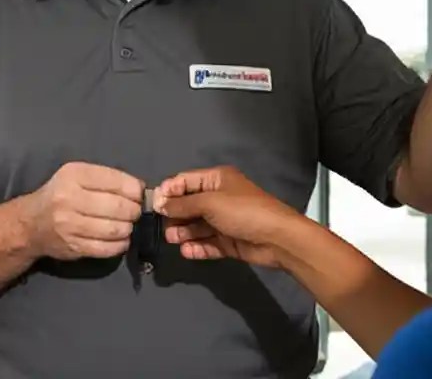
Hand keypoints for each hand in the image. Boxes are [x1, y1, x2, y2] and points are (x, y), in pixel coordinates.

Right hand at [28, 162, 143, 260]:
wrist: (31, 224)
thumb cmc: (60, 195)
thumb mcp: (77, 176)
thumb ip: (106, 179)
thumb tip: (140, 190)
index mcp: (73, 175)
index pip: (115, 181)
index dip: (134, 189)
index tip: (139, 194)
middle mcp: (69, 199)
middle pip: (117, 207)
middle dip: (134, 210)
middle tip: (135, 212)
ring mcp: (70, 225)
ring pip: (114, 229)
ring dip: (128, 228)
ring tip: (127, 224)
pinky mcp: (73, 246)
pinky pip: (107, 248)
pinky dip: (120, 244)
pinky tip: (120, 239)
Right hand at [153, 166, 305, 268]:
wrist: (277, 238)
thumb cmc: (243, 211)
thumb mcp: (210, 202)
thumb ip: (183, 204)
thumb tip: (161, 204)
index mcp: (217, 180)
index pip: (186, 181)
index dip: (169, 191)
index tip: (154, 204)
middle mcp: (219, 198)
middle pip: (189, 205)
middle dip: (175, 215)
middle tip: (164, 226)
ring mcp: (224, 221)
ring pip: (197, 226)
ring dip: (184, 232)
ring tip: (173, 239)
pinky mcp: (228, 241)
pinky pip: (207, 243)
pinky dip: (197, 247)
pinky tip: (186, 251)